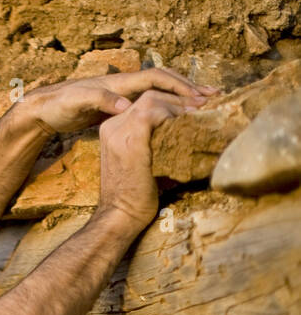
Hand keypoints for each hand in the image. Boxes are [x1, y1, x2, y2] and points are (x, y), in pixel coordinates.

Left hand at [18, 66, 218, 136]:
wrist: (44, 108)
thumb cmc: (60, 105)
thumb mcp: (78, 103)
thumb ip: (101, 101)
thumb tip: (127, 106)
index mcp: (120, 83)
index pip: (158, 79)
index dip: (179, 87)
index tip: (198, 99)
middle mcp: (125, 84)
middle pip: (165, 80)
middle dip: (190, 87)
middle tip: (215, 98)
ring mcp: (124, 93)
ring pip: (160, 90)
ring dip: (182, 96)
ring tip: (203, 106)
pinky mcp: (121, 105)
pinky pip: (152, 102)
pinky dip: (167, 106)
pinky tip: (176, 118)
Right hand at [96, 88, 196, 231]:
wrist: (119, 218)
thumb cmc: (135, 198)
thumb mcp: (144, 164)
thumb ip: (157, 144)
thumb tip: (188, 134)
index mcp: (113, 131)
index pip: (143, 103)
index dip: (170, 101)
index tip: (193, 107)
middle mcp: (112, 126)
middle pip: (148, 96)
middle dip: (178, 98)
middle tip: (203, 104)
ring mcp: (118, 131)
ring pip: (152, 99)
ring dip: (178, 104)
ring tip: (198, 111)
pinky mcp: (130, 140)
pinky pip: (152, 112)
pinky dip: (172, 114)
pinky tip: (186, 122)